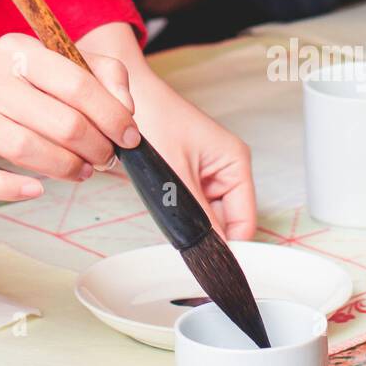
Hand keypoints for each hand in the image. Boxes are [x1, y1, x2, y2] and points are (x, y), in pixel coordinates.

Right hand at [0, 33, 140, 199]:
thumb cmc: (6, 78)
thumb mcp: (49, 58)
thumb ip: (97, 73)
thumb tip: (126, 109)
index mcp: (18, 52)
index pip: (77, 84)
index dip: (112, 115)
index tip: (130, 136)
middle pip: (60, 122)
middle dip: (96, 147)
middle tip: (106, 157)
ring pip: (27, 150)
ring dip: (67, 168)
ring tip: (83, 171)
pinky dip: (13, 189)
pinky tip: (37, 189)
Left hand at [79, 24, 257, 239]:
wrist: (121, 96)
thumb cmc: (152, 118)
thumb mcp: (176, 176)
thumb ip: (198, 218)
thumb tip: (212, 252)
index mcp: (236, 163)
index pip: (245, 222)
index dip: (230, 247)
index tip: (211, 269)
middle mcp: (227, 168)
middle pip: (228, 222)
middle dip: (207, 235)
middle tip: (184, 249)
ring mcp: (207, 172)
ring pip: (208, 217)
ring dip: (191, 224)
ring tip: (170, 217)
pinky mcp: (188, 175)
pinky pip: (192, 206)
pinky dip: (180, 214)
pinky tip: (164, 209)